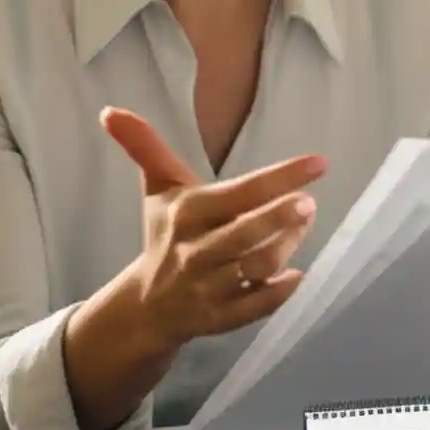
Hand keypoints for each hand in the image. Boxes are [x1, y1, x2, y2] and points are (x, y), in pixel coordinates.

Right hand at [100, 106, 326, 349]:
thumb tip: (110, 110)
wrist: (146, 306)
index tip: (319, 163)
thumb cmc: (164, 235)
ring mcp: (207, 288)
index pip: (238, 192)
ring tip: (304, 226)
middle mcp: (195, 251)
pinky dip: (279, 293)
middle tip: (310, 203)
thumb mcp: (158, 189)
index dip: (280, 178)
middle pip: (244, 234)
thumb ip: (144, 147)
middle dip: (281, 217)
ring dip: (285, 248)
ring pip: (255, 268)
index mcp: (186, 214)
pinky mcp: (220, 318)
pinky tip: (298, 276)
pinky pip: (254, 307)